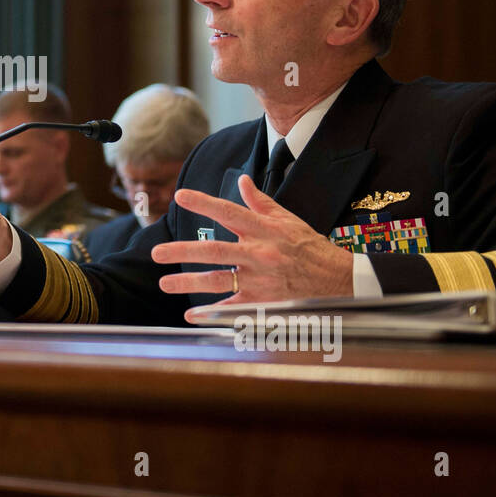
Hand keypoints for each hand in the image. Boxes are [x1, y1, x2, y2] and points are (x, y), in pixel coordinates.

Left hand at [150, 174, 352, 316]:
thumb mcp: (287, 219)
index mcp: (264, 230)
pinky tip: (192, 315)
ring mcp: (260, 280)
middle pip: (215, 251)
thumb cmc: (310, 247)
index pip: (229, 212)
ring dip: (189, 283)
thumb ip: (260, 202)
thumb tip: (241, 181)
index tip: (181, 196)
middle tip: (157, 253)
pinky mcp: (264, 302)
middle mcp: (259, 254)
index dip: (204, 203)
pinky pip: (233, 309)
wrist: (338, 280)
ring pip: (219, 281)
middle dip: (183, 252)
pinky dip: (212, 314)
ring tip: (165, 283)